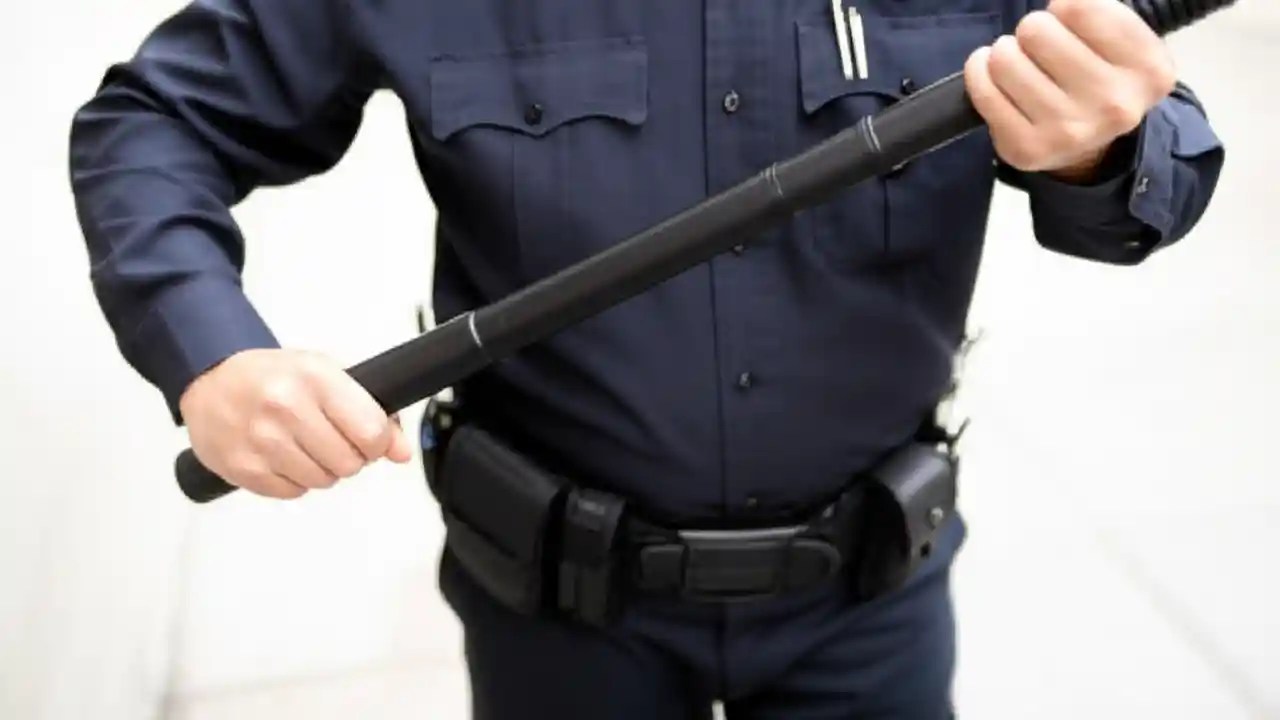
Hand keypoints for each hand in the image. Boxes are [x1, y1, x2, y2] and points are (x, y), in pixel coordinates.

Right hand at [178, 348, 413, 498]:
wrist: (209, 382)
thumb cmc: (271, 377)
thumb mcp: (326, 375)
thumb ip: (371, 411)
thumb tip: (401, 451)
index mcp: (314, 378)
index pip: (371, 431)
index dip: (378, 442)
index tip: (370, 439)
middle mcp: (286, 408)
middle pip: (350, 463)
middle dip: (351, 457)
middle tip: (333, 441)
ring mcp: (262, 441)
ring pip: (323, 481)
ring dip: (323, 470)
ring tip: (305, 445)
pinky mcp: (243, 468)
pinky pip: (293, 493)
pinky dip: (295, 481)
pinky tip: (284, 457)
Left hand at [964, 0, 1176, 181]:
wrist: (1090, 146)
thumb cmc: (1100, 76)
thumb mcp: (1123, 41)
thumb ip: (1095, 10)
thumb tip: (1059, 3)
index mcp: (1148, 68)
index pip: (1081, 7)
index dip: (1064, 6)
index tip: (1067, 18)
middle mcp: (1113, 104)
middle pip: (1036, 30)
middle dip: (1032, 30)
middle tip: (1039, 45)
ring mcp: (1068, 131)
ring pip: (1004, 59)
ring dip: (1004, 51)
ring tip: (1018, 61)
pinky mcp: (1027, 149)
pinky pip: (983, 90)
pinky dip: (979, 72)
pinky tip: (992, 73)